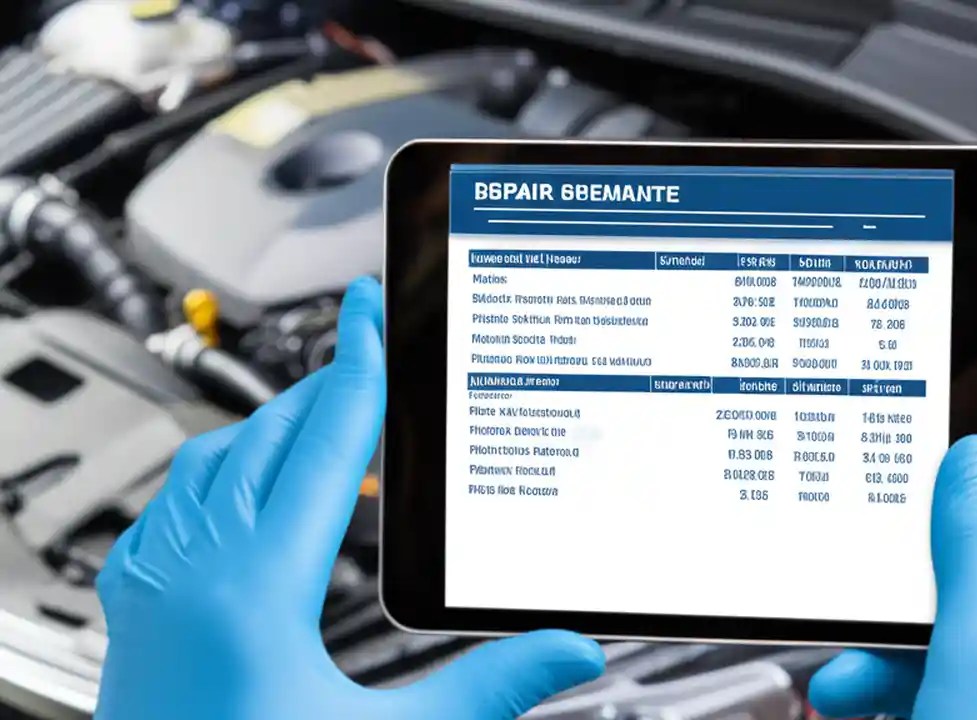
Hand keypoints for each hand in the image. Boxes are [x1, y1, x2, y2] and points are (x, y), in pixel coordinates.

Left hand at [94, 277, 604, 719]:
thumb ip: (489, 688)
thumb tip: (571, 649)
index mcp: (260, 586)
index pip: (327, 438)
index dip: (360, 364)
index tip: (370, 307)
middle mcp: (193, 570)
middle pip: (268, 433)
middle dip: (324, 386)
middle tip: (370, 358)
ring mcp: (153, 586)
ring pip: (211, 460)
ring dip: (271, 426)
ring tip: (320, 419)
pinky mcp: (134, 609)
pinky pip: (171, 503)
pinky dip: (220, 472)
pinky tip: (243, 489)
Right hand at [809, 354, 976, 718]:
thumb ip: (976, 537)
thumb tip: (970, 458)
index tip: (965, 344)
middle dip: (920, 520)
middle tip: (863, 500)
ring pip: (967, 596)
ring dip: (898, 613)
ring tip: (846, 641)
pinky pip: (960, 655)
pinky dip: (904, 664)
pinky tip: (858, 683)